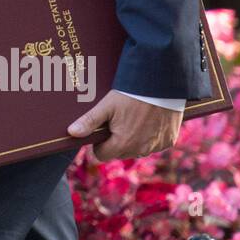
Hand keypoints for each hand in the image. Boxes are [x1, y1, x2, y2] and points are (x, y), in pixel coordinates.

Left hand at [66, 89, 181, 161]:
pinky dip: (149, 137)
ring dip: (133, 140)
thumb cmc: (131, 94)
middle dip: (115, 141)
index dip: (98, 144)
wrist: (162, 84)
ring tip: (133, 118)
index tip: (100, 130)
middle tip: (117, 120)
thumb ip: (89, 121)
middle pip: (119, 153)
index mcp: (122, 144)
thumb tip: (71, 133)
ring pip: (137, 150)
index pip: (101, 155)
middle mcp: (140, 150)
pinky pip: (154, 145)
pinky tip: (148, 120)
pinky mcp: (168, 141)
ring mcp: (156, 146)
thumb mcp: (107, 106)